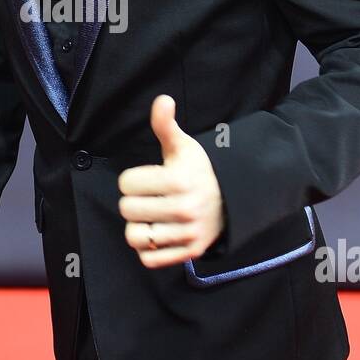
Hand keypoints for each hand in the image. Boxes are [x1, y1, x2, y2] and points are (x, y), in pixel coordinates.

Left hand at [118, 94, 225, 268]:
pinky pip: (149, 258)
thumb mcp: (183, 146)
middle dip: (133, 202)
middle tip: (148, 198)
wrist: (233, 199)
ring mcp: (187, 233)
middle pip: (127, 209)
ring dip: (137, 227)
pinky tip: (157, 234)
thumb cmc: (199, 170)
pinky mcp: (190, 252)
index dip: (132, 179)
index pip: (126, 183)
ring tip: (149, 217)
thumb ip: (166, 125)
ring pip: (134, 237)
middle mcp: (184, 209)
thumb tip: (162, 100)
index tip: (146, 179)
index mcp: (178, 180)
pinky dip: (148, 249)